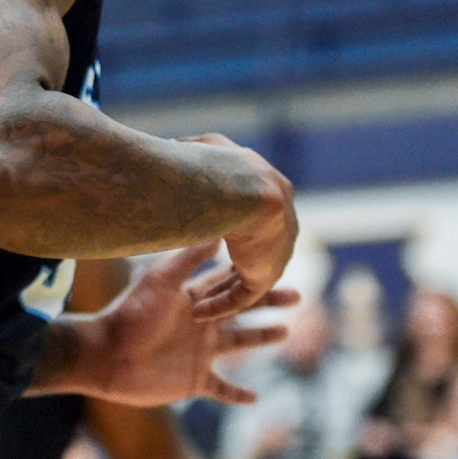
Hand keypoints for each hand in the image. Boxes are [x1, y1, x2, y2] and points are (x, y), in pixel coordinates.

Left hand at [91, 241, 297, 405]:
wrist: (105, 356)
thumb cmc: (129, 316)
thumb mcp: (160, 282)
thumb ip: (187, 260)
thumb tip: (217, 231)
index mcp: (192, 300)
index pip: (229, 283)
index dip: (251, 275)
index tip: (278, 263)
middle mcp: (199, 324)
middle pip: (242, 310)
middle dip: (268, 302)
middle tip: (298, 296)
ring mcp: (197, 352)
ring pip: (238, 344)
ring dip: (261, 338)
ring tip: (286, 332)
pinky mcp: (193, 381)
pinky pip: (221, 388)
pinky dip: (236, 394)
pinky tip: (254, 398)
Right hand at [185, 134, 296, 320]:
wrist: (244, 191)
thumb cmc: (223, 167)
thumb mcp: (209, 146)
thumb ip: (196, 148)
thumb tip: (177, 146)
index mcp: (273, 198)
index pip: (254, 218)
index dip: (231, 226)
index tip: (207, 235)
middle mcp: (280, 230)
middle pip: (254, 253)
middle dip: (232, 268)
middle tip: (205, 281)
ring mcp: (275, 255)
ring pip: (247, 279)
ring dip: (222, 293)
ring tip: (197, 307)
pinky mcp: (265, 275)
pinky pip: (241, 297)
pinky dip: (220, 306)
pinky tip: (199, 313)